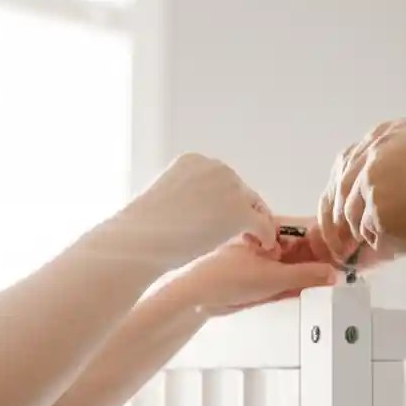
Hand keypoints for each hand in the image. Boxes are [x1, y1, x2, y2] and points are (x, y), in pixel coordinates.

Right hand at [117, 152, 275, 265]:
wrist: (140, 240)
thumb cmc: (144, 229)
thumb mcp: (166, 199)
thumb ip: (189, 197)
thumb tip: (203, 213)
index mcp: (194, 159)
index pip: (222, 179)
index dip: (226, 200)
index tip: (225, 218)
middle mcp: (215, 167)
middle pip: (241, 190)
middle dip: (243, 211)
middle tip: (244, 233)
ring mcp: (229, 188)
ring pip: (254, 206)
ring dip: (255, 223)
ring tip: (253, 240)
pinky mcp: (240, 212)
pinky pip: (262, 224)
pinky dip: (265, 235)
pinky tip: (262, 246)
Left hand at [169, 232, 337, 315]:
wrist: (196, 297)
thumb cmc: (220, 278)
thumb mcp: (271, 278)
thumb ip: (305, 277)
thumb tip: (332, 274)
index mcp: (270, 229)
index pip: (309, 230)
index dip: (330, 239)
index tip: (350, 248)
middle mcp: (270, 242)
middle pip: (308, 248)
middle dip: (327, 258)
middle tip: (348, 269)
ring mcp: (268, 260)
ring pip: (301, 264)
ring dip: (315, 273)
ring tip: (336, 279)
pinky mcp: (264, 277)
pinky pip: (290, 278)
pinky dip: (302, 285)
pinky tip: (315, 289)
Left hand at [317, 118, 405, 262]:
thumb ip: (395, 158)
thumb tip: (380, 189)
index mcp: (378, 140)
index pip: (342, 174)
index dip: (340, 200)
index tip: (339, 216)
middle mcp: (369, 164)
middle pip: (342, 205)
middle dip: (344, 228)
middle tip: (350, 247)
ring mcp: (374, 192)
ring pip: (360, 227)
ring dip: (376, 238)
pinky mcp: (384, 219)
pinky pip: (378, 243)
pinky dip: (392, 248)